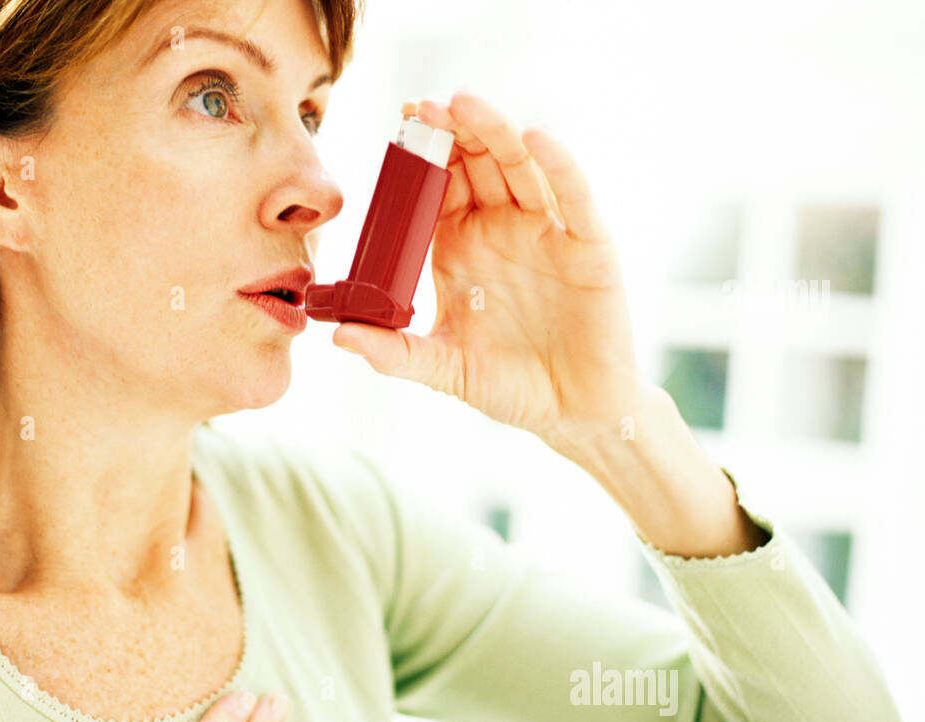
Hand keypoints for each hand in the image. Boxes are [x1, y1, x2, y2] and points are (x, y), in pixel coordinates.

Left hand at [331, 91, 651, 461]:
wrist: (571, 413)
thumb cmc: (508, 388)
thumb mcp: (444, 370)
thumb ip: (395, 353)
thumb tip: (337, 337)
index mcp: (460, 246)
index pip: (436, 186)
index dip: (419, 156)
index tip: (398, 128)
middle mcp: (501, 229)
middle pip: (477, 163)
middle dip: (452, 131)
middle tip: (423, 109)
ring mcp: (545, 232)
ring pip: (520, 167)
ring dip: (494, 132)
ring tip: (465, 105)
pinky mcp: (588, 245)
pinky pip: (573, 197)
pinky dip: (557, 166)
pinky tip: (535, 140)